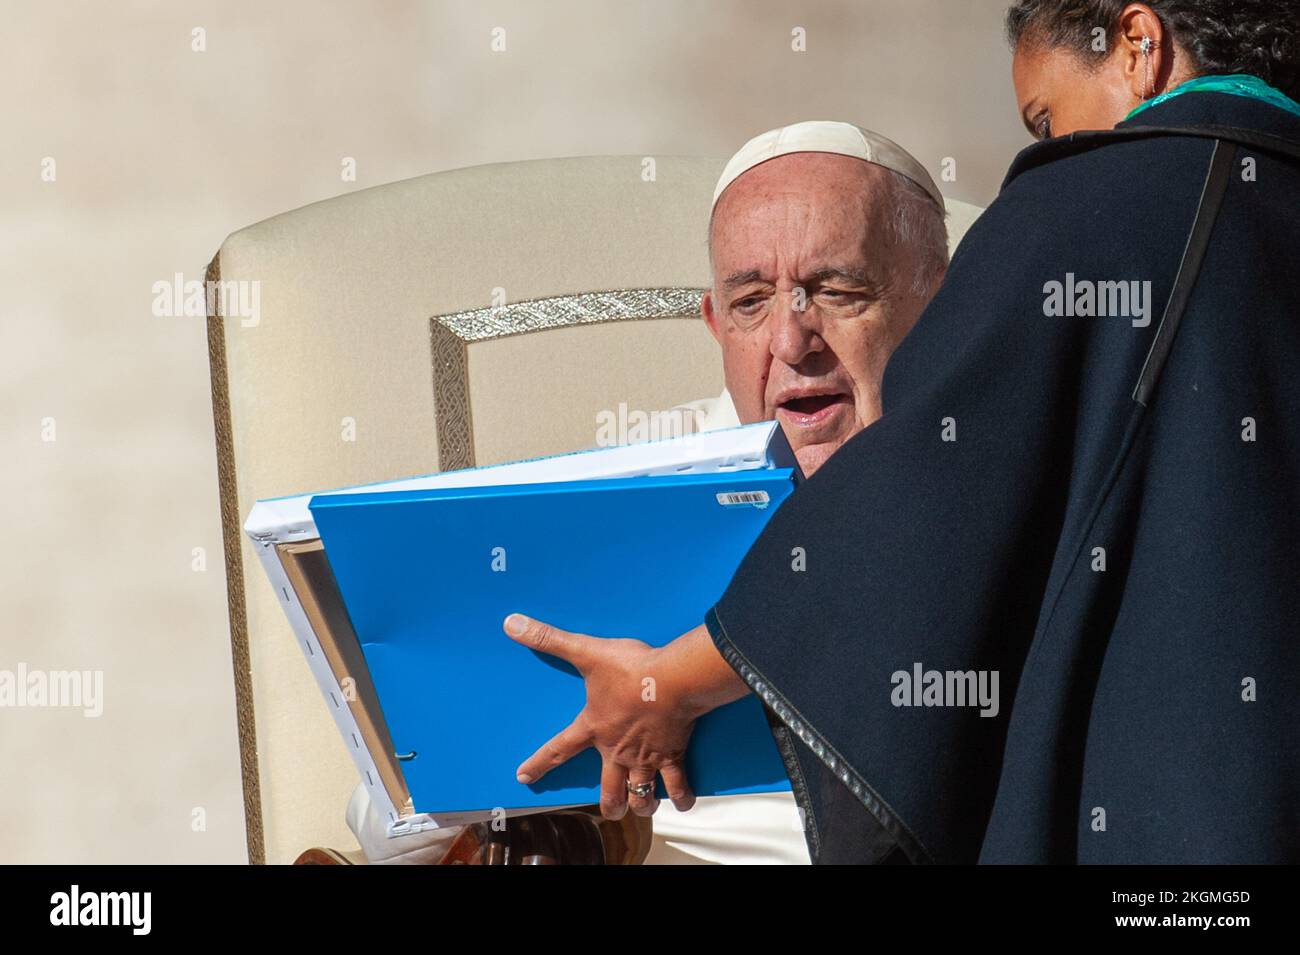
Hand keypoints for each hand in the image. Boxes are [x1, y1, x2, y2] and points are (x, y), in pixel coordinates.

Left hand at [504, 613, 707, 819]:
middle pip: (609, 789)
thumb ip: (549, 639)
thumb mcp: (586, 651)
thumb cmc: (631, 668)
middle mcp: (617, 750)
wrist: (674, 679)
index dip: (539, 764)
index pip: (558, 750)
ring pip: (641, 795)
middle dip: (608, 804)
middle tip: (610, 810)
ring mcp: (646, 758)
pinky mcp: (673, 755)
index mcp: (594, 728)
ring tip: (640, 807)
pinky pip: (679, 786)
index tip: (523, 778)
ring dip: (640, 804)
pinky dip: (681, 798)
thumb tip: (511, 623)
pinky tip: (683, 803)